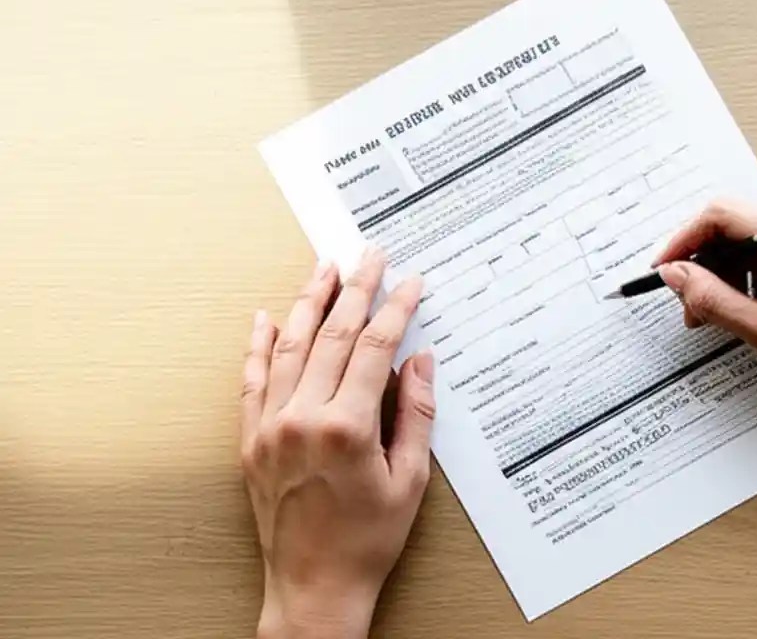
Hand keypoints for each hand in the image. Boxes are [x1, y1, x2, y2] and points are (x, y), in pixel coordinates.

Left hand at [240, 248, 433, 638]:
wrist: (315, 587)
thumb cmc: (368, 541)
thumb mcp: (409, 479)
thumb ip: (414, 413)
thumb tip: (419, 360)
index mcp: (347, 427)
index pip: (374, 348)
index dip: (395, 309)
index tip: (409, 282)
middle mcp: (302, 419)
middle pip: (331, 336)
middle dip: (354, 290)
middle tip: (368, 255)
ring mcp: (270, 427)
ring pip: (288, 347)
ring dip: (307, 303)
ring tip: (323, 269)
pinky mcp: (251, 441)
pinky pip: (252, 380)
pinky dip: (258, 345)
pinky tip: (266, 317)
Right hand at [654, 200, 756, 410]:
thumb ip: (711, 298)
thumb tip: (674, 275)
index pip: (722, 213)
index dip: (684, 239)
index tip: (664, 268)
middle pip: (733, 225)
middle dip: (703, 262)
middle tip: (687, 302)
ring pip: (749, 240)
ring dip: (724, 273)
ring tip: (714, 314)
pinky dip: (748, 276)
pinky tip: (744, 307)